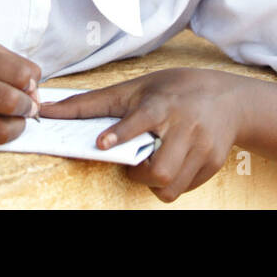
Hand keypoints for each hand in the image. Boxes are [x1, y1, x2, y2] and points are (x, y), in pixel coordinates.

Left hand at [40, 68, 249, 202]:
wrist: (229, 98)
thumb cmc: (174, 89)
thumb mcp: (137, 87)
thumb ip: (94, 103)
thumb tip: (47, 110)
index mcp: (162, 104)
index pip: (140, 120)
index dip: (121, 133)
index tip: (103, 143)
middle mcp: (185, 125)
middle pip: (159, 169)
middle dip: (139, 175)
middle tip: (135, 163)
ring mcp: (202, 147)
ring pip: (171, 186)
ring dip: (153, 184)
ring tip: (151, 165)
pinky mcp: (213, 163)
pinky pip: (185, 189)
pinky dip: (172, 183)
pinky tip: (173, 162)